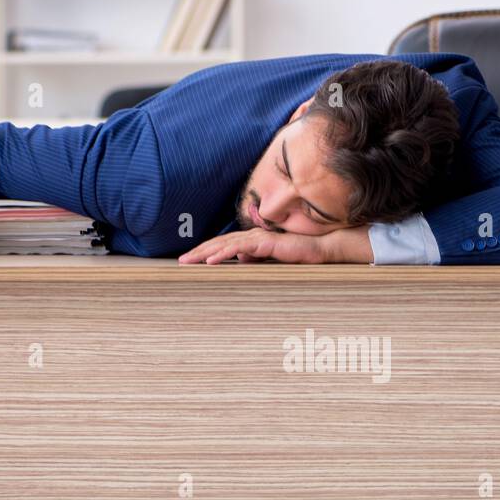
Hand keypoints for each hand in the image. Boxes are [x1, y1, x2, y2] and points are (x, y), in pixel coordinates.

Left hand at [178, 225, 372, 264]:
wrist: (319, 250)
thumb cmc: (298, 255)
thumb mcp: (271, 262)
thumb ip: (256, 260)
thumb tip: (241, 261)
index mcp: (251, 242)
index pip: (223, 246)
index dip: (205, 252)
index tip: (189, 262)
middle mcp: (251, 237)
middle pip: (218, 244)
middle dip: (197, 252)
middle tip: (180, 262)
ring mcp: (257, 239)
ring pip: (224, 245)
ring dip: (204, 253)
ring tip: (188, 262)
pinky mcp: (265, 244)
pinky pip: (240, 249)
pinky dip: (223, 255)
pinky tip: (210, 261)